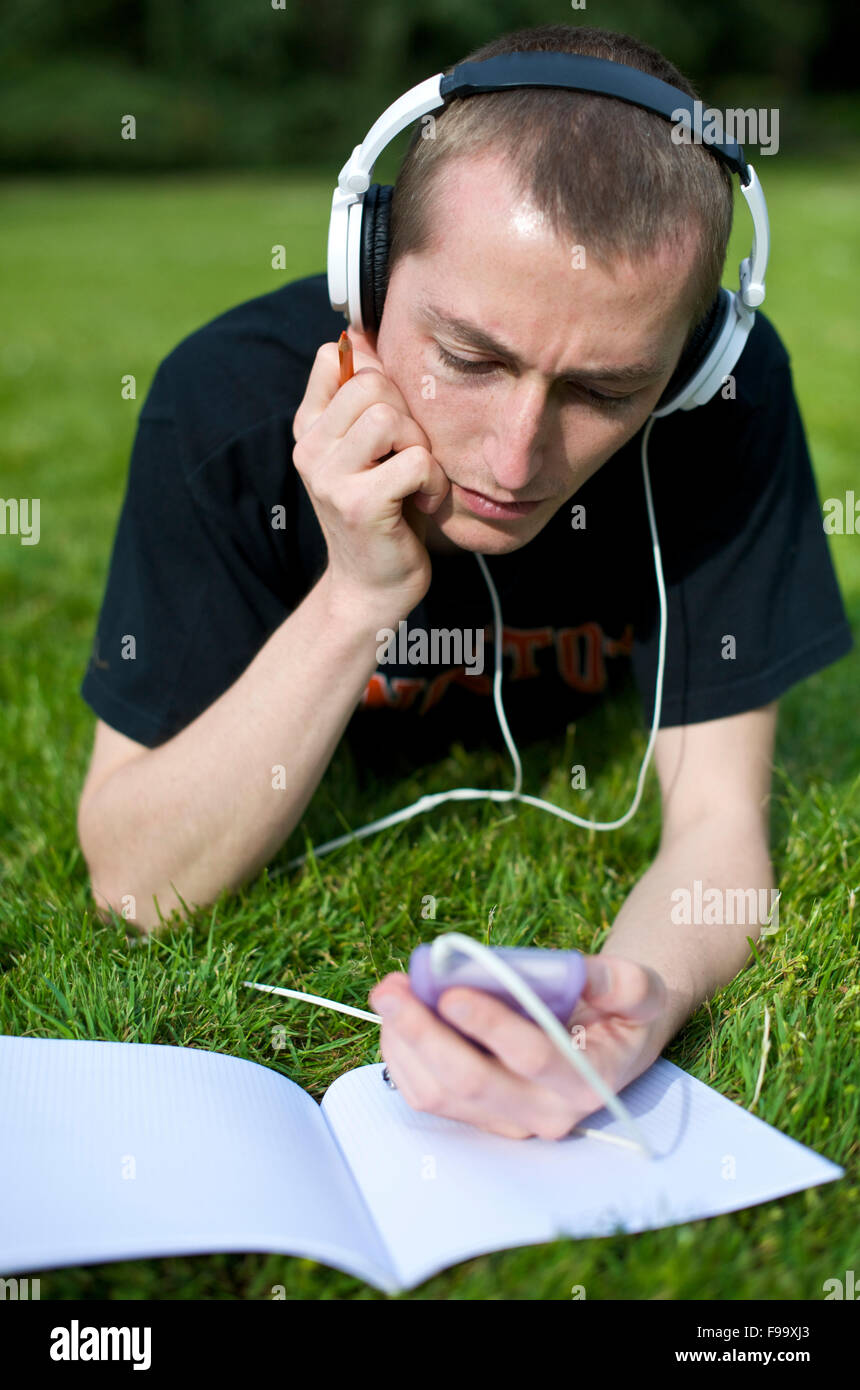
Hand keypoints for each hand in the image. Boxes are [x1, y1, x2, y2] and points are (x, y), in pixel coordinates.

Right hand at [292, 338, 449, 627]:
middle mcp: (309, 448)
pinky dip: (432, 480)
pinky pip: (414, 461)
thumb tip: (363, 331)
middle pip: (372, 383)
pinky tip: (422, 501)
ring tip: (415, 477)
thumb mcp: (371, 450)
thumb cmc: (384, 512)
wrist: (371, 589)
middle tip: (410, 455)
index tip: (391, 417)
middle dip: (407, 415)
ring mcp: (329, 477)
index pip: (333, 355)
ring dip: (419, 446)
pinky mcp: (359, 505)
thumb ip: (364, 399)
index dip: (376, 374)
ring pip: (390, 417)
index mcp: (309, 427)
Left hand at [369, 955, 668, 1139]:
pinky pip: (428, 1095)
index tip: (452, 992)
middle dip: (424, 1034)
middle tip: (392, 990)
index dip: (489, 1024)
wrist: (611, 1042)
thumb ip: (618, 981)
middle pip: (471, 1082)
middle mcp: (545, 1112)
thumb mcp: (639, 990)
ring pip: (439, 1093)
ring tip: (388, 993)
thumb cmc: (620, 1011)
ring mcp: (508, 1119)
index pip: (531, 1056)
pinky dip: (403, 1056)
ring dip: (403, 1043)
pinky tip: (396, 1018)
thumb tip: (579, 970)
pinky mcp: (479, 1116)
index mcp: (587, 1079)